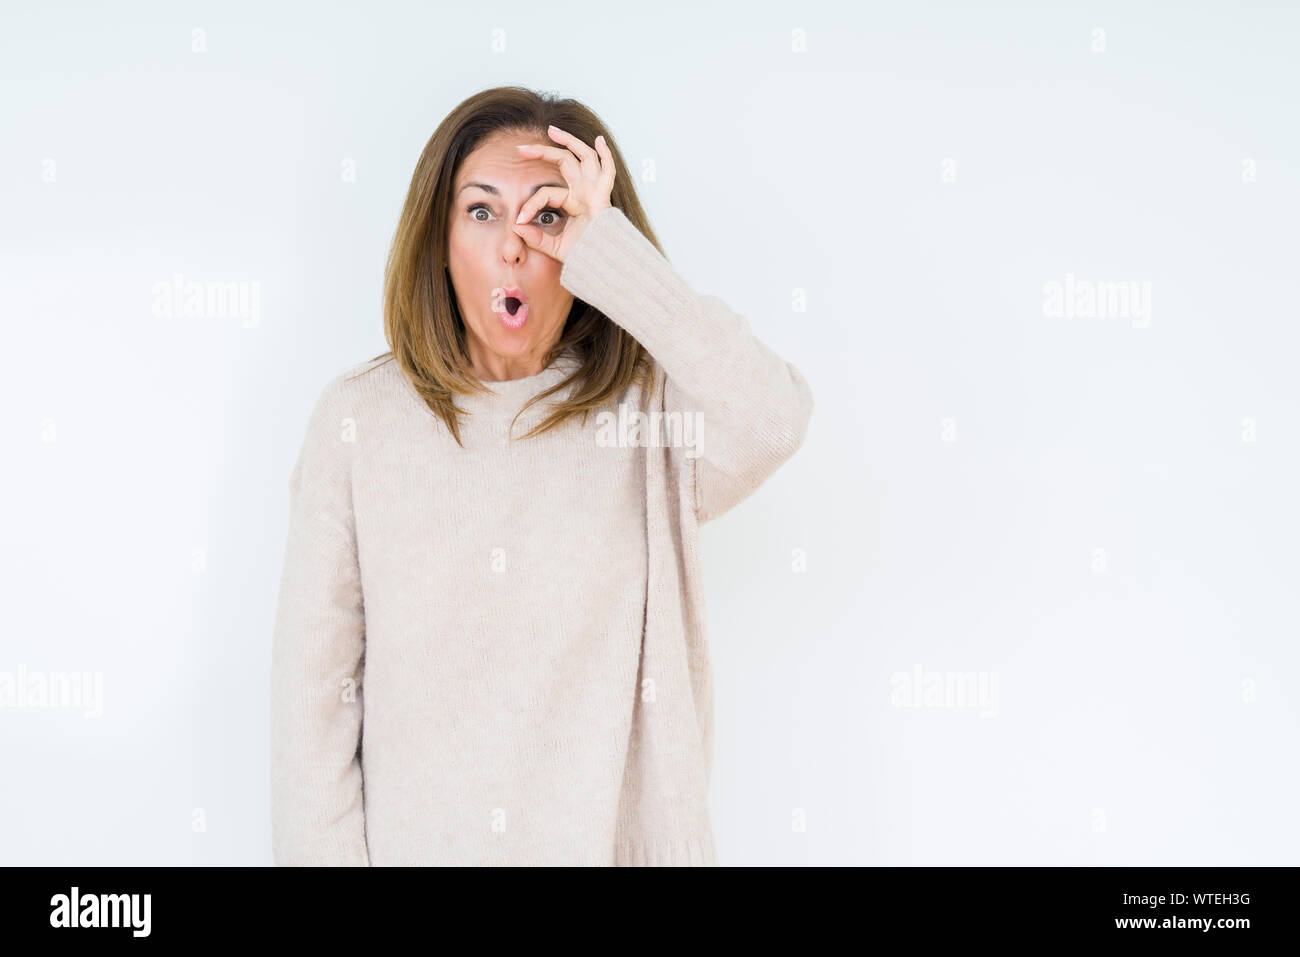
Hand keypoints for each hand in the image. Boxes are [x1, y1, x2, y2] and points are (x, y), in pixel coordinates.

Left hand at [512, 125, 614, 262]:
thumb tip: (516, 227)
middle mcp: (584, 191)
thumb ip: (536, 238)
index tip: (519, 220)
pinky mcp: (605, 196)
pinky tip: (599, 140)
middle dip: (543, 152)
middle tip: (521, 148)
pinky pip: (608, 171)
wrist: (602, 265)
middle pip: (563, 162)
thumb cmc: (584, 256)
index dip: (531, 204)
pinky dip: (606, 154)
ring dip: (570, 140)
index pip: (546, 193)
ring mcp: (596, 190)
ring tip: (552, 130)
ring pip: (584, 156)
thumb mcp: (554, 247)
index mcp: (573, 202)